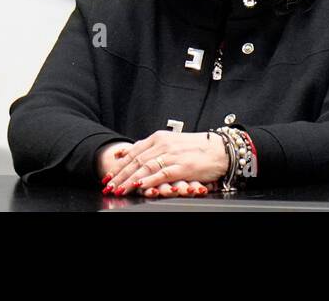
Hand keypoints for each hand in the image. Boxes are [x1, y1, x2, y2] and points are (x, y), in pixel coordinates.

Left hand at [102, 130, 229, 196]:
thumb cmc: (197, 147)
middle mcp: (163, 145)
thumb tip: (127, 153)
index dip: (119, 165)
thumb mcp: (170, 142)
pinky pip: (161, 174)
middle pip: (136, 161)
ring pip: (145, 168)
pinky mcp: (181, 167)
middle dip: (120, 175)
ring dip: (129, 181)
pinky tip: (139, 187)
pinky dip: (148, 181)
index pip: (134, 152)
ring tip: (119, 190)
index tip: (108, 176)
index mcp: (160, 137)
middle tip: (108, 186)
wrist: (220, 149)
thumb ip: (150, 147)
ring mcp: (172, 155)